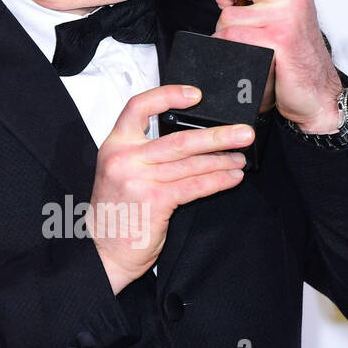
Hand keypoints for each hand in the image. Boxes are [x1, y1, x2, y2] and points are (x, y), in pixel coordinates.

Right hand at [89, 85, 254, 293]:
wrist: (103, 251)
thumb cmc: (117, 213)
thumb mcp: (122, 173)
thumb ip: (145, 154)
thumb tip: (193, 141)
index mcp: (115, 145)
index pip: (139, 107)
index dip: (169, 96)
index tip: (196, 95)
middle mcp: (125, 158)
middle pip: (178, 138)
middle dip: (218, 135)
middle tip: (243, 132)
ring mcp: (139, 179)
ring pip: (190, 163)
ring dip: (222, 160)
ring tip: (241, 158)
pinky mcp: (154, 201)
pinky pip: (194, 186)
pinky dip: (217, 181)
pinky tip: (232, 178)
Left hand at [213, 0, 342, 132]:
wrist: (316, 92)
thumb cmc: (298, 58)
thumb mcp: (290, 18)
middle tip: (227, 6)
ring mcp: (285, 18)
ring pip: (230, 16)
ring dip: (225, 32)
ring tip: (242, 43)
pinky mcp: (275, 40)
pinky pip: (232, 37)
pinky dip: (228, 48)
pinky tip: (241, 55)